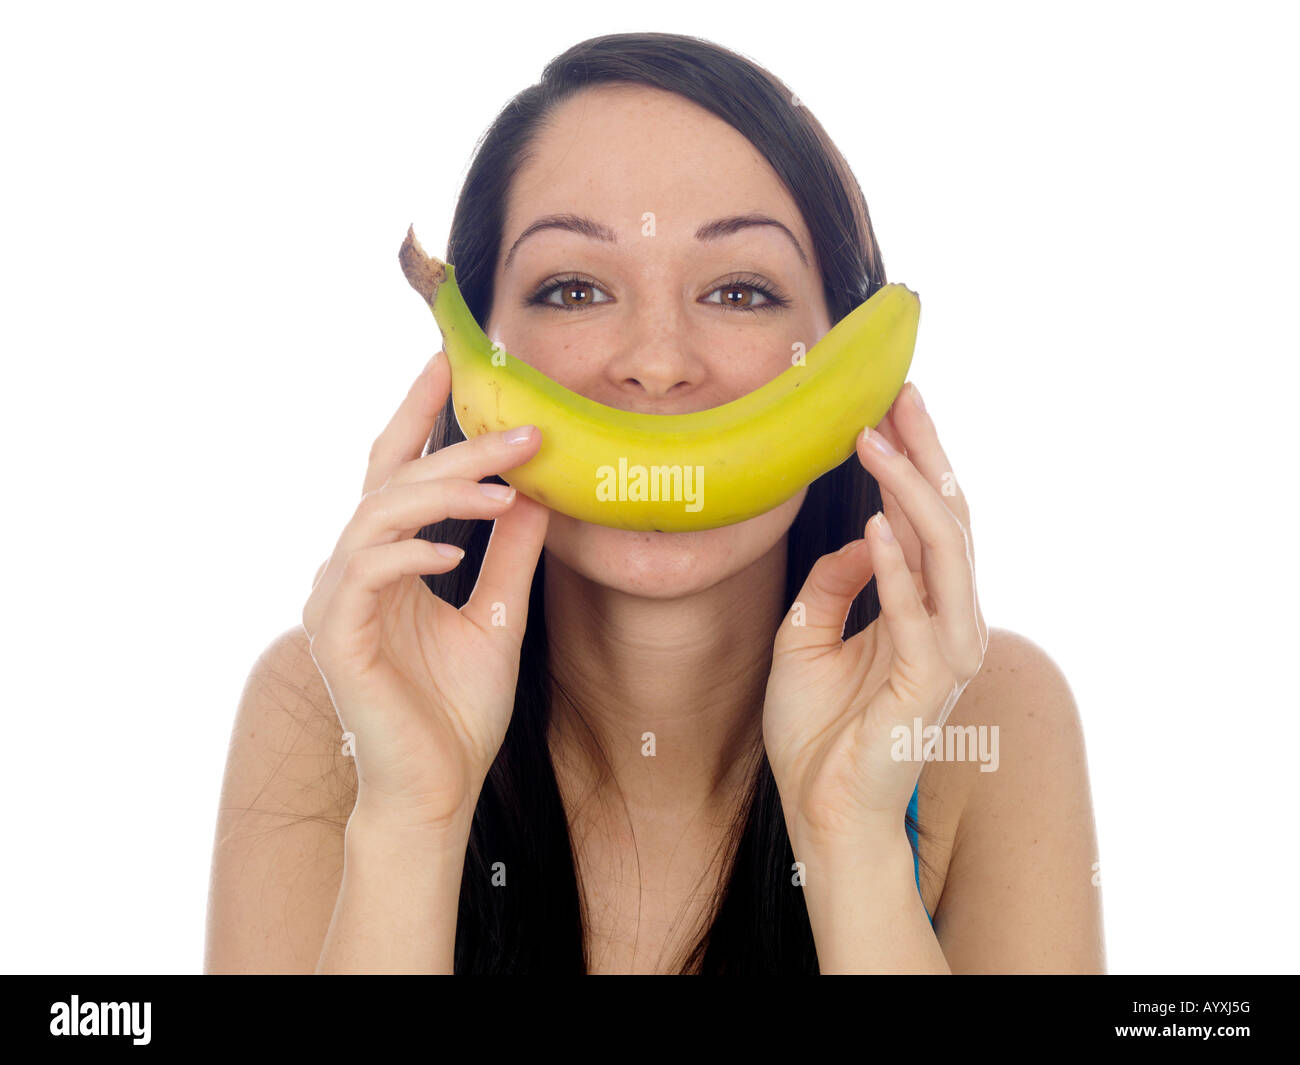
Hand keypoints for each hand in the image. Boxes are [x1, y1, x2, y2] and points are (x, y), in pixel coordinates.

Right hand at [301, 351, 549, 834]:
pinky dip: (410, 554)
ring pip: (378, 515)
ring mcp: (337, 600)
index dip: (419, 412)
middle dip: (458, 446)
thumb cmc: (457, 710)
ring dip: (443, 494)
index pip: (398, 469)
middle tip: (523, 427)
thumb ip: (510, 554)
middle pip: (395, 480)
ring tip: (507, 488)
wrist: (435, 790)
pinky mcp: (336, 637)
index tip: (452, 361)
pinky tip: (455, 553)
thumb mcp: (498, 615)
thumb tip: (538, 494)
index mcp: (388, 560)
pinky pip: (365, 574)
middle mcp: (353, 568)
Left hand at [762, 381, 986, 850]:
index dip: (911, 461)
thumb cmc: (819, 732)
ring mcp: (948, 650)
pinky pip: (918, 612)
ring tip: (877, 440)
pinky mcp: (932, 681)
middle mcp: (949, 621)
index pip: (927, 519)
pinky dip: (898, 567)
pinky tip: (875, 523)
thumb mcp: (808, 636)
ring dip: (909, 492)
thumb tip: (860, 535)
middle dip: (924, 453)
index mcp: (924, 609)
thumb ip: (836, 583)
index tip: (889, 406)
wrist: (823, 811)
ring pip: (944, 550)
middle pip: (948, 518)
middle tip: (898, 394)